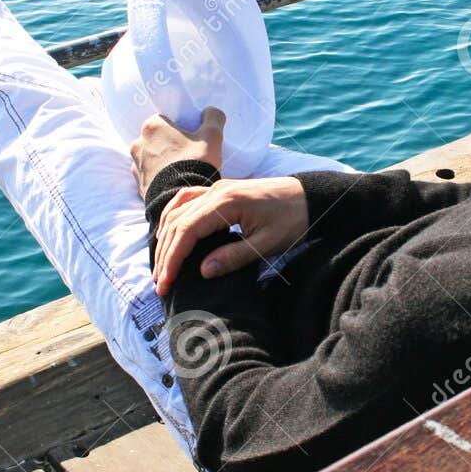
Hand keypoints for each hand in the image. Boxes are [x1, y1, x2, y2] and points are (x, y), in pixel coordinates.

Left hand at [130, 107, 224, 195]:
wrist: (181, 200)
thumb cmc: (195, 163)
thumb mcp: (212, 136)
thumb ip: (213, 117)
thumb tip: (210, 112)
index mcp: (152, 126)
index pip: (164, 119)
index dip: (178, 127)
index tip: (189, 137)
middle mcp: (138, 143)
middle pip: (156, 138)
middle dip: (168, 143)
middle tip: (187, 154)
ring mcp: (136, 164)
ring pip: (150, 157)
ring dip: (162, 160)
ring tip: (180, 171)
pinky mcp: (138, 184)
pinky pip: (148, 175)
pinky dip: (158, 177)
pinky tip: (172, 182)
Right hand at [152, 176, 310, 294]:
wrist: (310, 197)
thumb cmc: (293, 221)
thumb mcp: (268, 244)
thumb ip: (235, 257)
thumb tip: (202, 271)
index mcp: (227, 203)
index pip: (187, 230)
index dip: (173, 258)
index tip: (166, 283)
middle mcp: (216, 191)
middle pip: (177, 221)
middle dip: (165, 254)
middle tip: (160, 284)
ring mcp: (216, 188)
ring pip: (177, 209)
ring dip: (165, 236)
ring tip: (161, 265)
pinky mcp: (220, 191)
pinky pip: (186, 200)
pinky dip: (173, 217)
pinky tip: (168, 234)